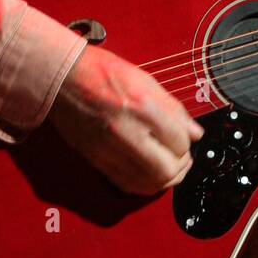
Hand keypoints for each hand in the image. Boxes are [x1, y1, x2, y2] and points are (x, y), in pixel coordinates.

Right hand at [47, 43, 203, 195]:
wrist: (62, 77)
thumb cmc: (102, 72)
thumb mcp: (145, 80)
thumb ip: (173, 109)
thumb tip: (195, 132)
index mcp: (142, 106)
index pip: (180, 142)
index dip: (187, 142)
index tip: (185, 137)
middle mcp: (127, 131)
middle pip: (167, 170)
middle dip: (181, 166)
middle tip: (182, 157)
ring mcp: (109, 149)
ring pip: (148, 183)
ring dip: (165, 179)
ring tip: (168, 166)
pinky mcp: (97, 159)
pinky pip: (127, 185)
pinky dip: (144, 184)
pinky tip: (149, 173)